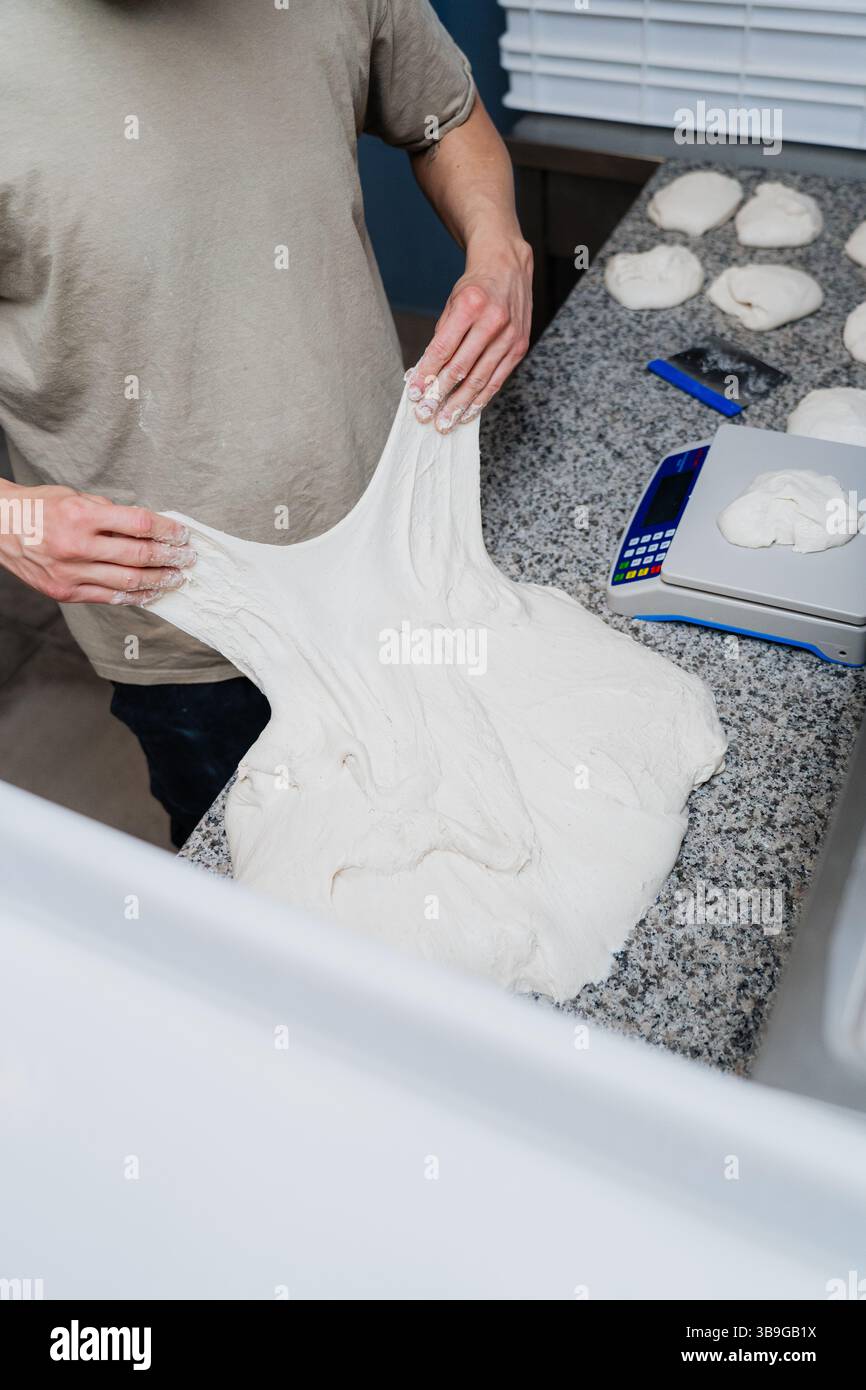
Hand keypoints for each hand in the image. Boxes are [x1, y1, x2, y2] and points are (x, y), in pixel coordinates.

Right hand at [0, 481, 194, 605]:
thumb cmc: (40, 508)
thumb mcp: (76, 497)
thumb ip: (110, 512)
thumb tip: (149, 526)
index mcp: (82, 515)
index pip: (138, 524)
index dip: (167, 531)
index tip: (183, 534)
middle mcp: (77, 545)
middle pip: (138, 556)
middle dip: (170, 558)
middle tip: (188, 559)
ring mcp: (71, 573)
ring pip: (128, 582)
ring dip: (159, 581)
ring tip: (176, 578)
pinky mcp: (65, 592)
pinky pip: (108, 597)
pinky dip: (134, 596)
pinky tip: (150, 592)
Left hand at [407, 234, 531, 431]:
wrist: (509, 266)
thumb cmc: (476, 286)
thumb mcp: (452, 302)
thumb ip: (442, 336)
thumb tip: (425, 372)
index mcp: (470, 305)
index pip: (443, 348)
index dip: (427, 374)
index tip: (413, 392)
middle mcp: (493, 320)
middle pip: (462, 368)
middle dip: (440, 395)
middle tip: (425, 414)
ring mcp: (510, 336)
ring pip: (480, 379)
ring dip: (460, 404)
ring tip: (444, 422)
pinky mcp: (519, 347)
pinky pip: (498, 380)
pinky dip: (481, 399)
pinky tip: (467, 412)